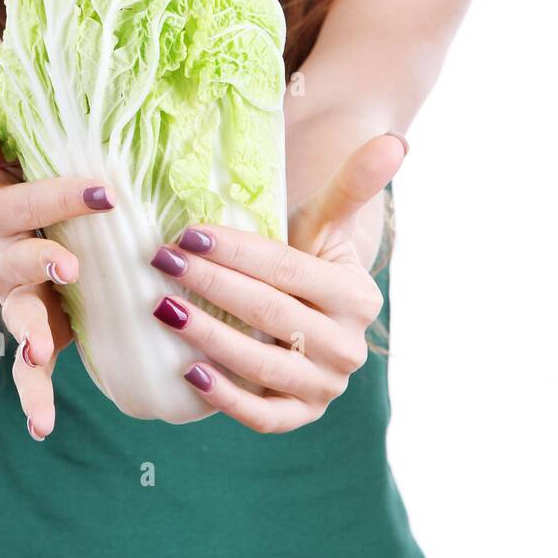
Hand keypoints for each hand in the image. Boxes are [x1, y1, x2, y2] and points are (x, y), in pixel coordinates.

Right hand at [0, 122, 116, 440]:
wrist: (2, 165)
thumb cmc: (15, 142)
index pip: (13, 204)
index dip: (52, 198)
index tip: (104, 190)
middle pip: (7, 262)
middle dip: (37, 262)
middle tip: (72, 263)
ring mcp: (15, 293)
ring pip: (14, 315)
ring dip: (27, 335)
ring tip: (39, 351)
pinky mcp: (38, 322)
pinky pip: (29, 365)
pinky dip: (33, 393)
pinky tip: (42, 427)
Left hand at [148, 131, 407, 432]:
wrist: (315, 310)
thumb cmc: (309, 255)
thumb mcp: (327, 220)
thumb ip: (353, 184)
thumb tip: (395, 142)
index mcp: (356, 296)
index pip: (286, 270)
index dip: (235, 251)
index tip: (187, 233)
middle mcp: (349, 347)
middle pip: (269, 314)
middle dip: (211, 285)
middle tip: (161, 262)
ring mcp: (327, 387)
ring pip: (262, 364)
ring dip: (209, 338)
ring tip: (163, 308)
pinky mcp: (302, 415)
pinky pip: (264, 415)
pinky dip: (226, 398)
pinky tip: (188, 371)